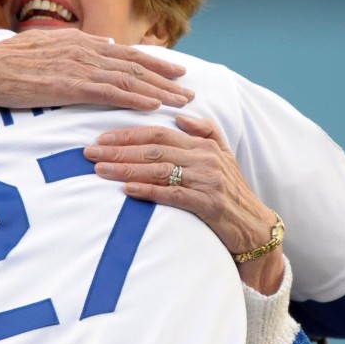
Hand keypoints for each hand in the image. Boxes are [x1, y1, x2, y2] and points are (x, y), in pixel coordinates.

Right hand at [0, 28, 193, 117]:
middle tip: (190, 86)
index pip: (124, 52)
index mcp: (79, 42)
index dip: (152, 61)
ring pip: (129, 79)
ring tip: (182, 101)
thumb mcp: (46, 46)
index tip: (174, 68)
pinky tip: (155, 106)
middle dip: (165, 76)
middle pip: (134, 64)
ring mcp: (79, 67)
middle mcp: (85, 50)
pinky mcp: (71, 86)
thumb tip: (106, 45)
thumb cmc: (8, 62)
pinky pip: (111, 93)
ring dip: (159, 90)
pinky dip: (136, 98)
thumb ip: (78, 46)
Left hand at [85, 114, 283, 292]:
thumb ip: (205, 131)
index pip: (159, 132)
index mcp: (204, 144)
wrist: (254, 227)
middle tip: (90, 152)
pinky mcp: (208, 203)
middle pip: (155, 148)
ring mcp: (207, 180)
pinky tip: (127, 189)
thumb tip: (180, 115)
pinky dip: (149, 191)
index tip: (101, 137)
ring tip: (100, 170)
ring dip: (127, 168)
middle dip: (119, 149)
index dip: (128, 133)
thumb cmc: (231, 192)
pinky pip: (173, 194)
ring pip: (159, 169)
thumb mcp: (223, 156)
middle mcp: (205, 158)